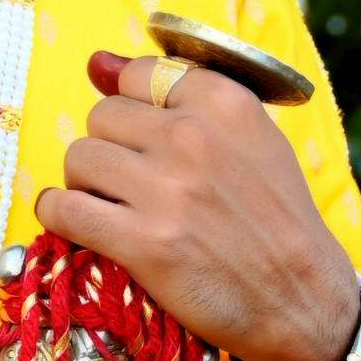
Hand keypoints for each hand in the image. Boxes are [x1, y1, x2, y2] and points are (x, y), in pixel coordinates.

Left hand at [35, 48, 360, 360]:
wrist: (300, 298)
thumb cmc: (277, 219)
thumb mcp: (252, 140)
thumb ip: (179, 96)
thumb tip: (96, 62)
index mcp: (224, 103)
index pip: (137, 75)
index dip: (133, 109)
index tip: (147, 140)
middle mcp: (192, 137)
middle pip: (101, 116)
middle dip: (110, 148)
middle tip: (133, 183)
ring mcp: (166, 190)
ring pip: (79, 158)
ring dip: (86, 183)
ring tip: (113, 206)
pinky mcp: (144, 242)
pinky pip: (65, 209)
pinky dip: (60, 215)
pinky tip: (77, 224)